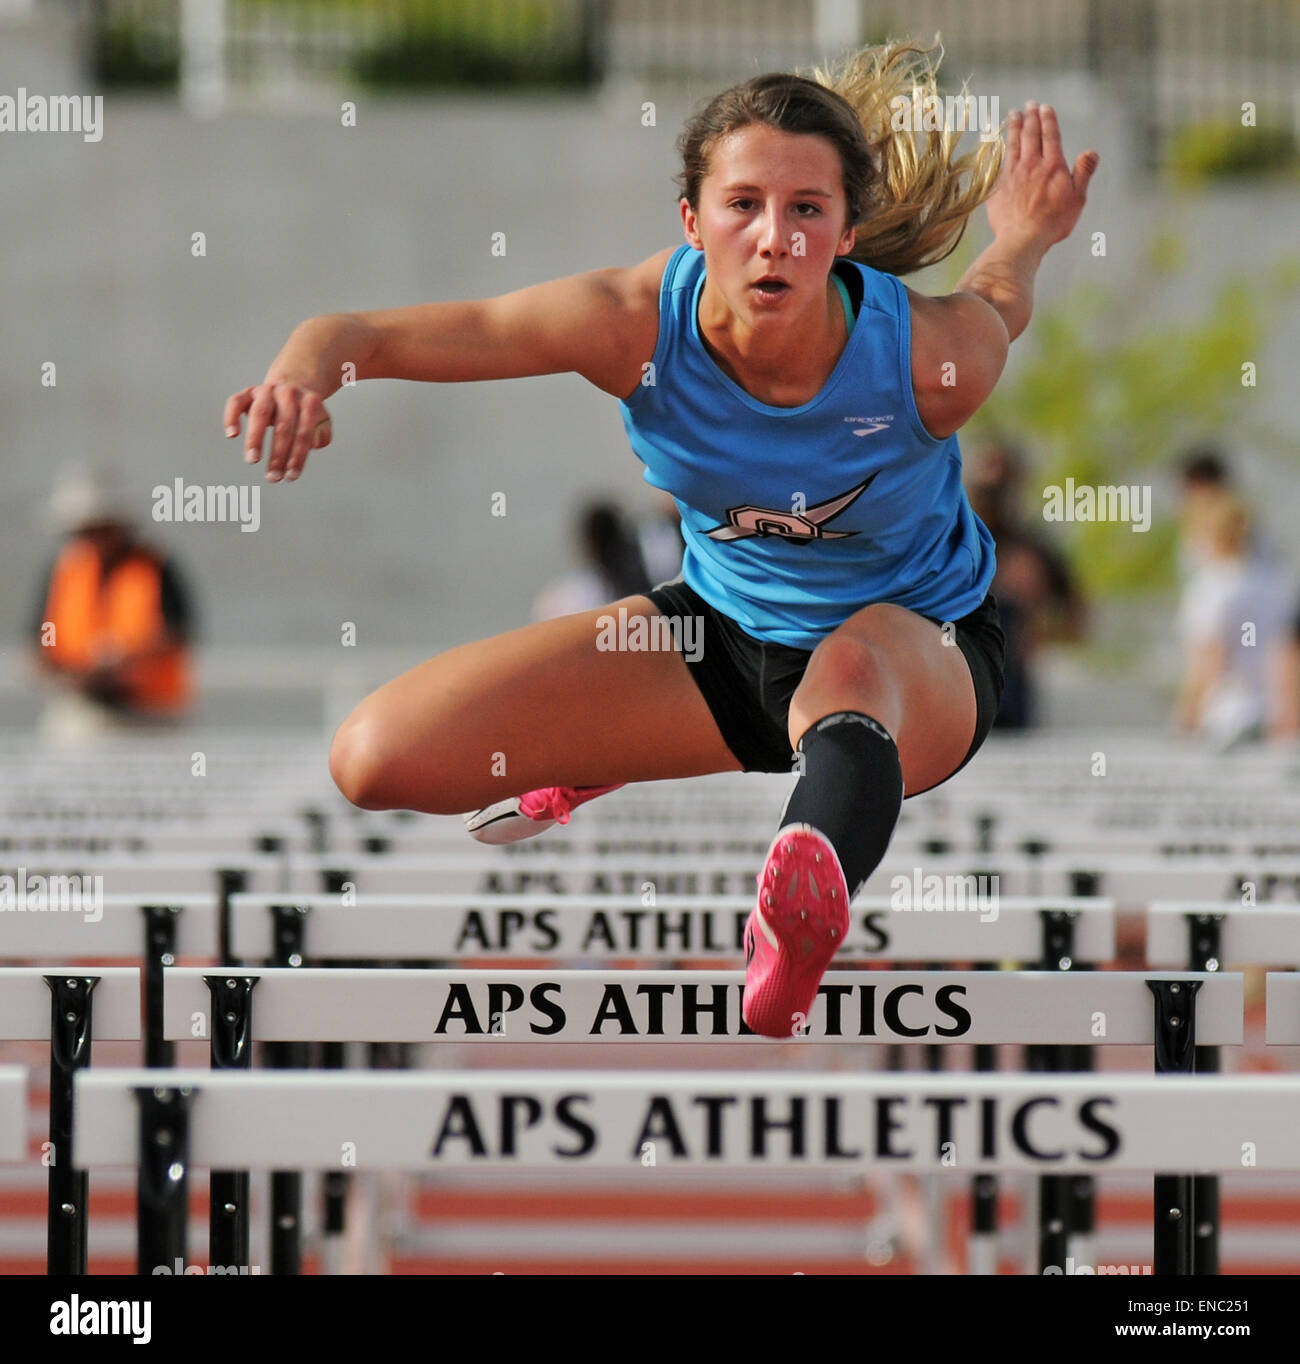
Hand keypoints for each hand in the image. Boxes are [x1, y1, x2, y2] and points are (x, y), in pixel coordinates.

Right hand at [223, 380, 332, 482]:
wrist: (291, 387)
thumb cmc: (305, 414)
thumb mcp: (322, 422)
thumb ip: (322, 435)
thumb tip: (312, 444)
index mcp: (309, 402)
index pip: (304, 433)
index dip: (297, 456)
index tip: (290, 476)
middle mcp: (288, 393)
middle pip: (283, 425)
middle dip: (278, 454)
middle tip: (273, 476)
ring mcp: (267, 391)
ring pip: (260, 413)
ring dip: (255, 438)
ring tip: (252, 460)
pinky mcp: (248, 392)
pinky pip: (236, 402)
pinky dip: (231, 417)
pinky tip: (232, 435)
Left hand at [985, 102, 1098, 248]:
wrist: (1022, 238)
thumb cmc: (1053, 222)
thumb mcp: (1077, 198)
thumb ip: (1083, 173)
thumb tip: (1091, 152)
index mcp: (1052, 165)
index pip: (1050, 136)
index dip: (1048, 120)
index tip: (1044, 107)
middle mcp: (1031, 165)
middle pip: (1030, 135)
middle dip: (1031, 117)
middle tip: (1029, 104)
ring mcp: (1012, 174)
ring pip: (1012, 144)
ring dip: (1014, 127)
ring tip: (1013, 114)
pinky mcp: (997, 186)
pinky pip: (996, 160)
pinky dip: (995, 146)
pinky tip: (992, 139)